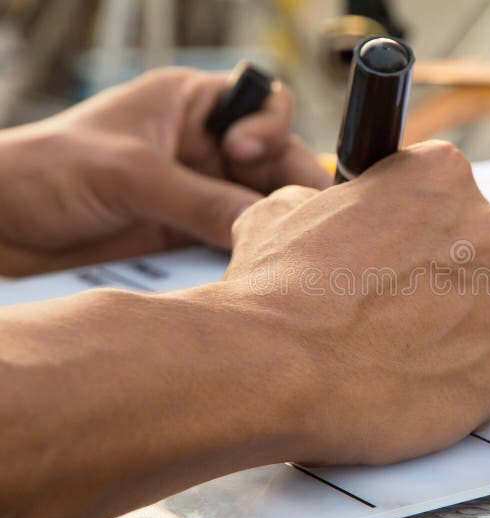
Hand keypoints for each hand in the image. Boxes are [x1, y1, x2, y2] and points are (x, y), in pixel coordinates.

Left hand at [0, 67, 328, 276]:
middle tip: (294, 222)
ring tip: (276, 251)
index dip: (270, 128)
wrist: (0, 231)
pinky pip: (235, 248)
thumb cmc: (43, 171)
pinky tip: (251, 271)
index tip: (245, 154)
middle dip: (287, 190)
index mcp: (192, 108)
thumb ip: (200, 199)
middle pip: (274, 165)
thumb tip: (266, 224)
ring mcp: (200, 198)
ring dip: (271, 229)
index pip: (263, 106)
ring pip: (261, 211)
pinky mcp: (189, 241)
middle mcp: (205, 151)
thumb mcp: (128, 173)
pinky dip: (248, 259)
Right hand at [220, 141, 489, 464]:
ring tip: (399, 352)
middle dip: (440, 276)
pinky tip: (418, 384)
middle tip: (391, 308)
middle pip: (477, 250)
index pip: (442, 191)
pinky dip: (466, 379)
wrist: (280, 370)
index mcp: (442, 175)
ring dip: (457, 327)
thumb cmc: (278, 291)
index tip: (391, 253)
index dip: (411, 227)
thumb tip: (326, 212)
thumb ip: (329, 201)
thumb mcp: (284, 210)